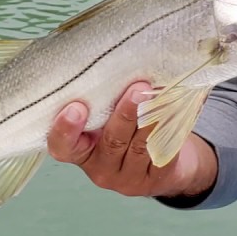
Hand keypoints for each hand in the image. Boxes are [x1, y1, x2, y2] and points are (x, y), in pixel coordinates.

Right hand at [47, 82, 217, 198]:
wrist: (158, 161)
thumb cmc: (124, 129)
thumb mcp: (104, 118)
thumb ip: (101, 100)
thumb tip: (111, 57)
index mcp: (81, 151)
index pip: (63, 147)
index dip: (65, 130)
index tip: (76, 107)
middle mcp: (101, 168)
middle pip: (111, 142)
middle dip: (124, 115)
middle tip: (137, 88)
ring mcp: (129, 177)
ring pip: (139, 147)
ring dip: (150, 118)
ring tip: (158, 93)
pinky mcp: (155, 178)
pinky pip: (162, 152)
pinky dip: (168, 128)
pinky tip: (173, 108)